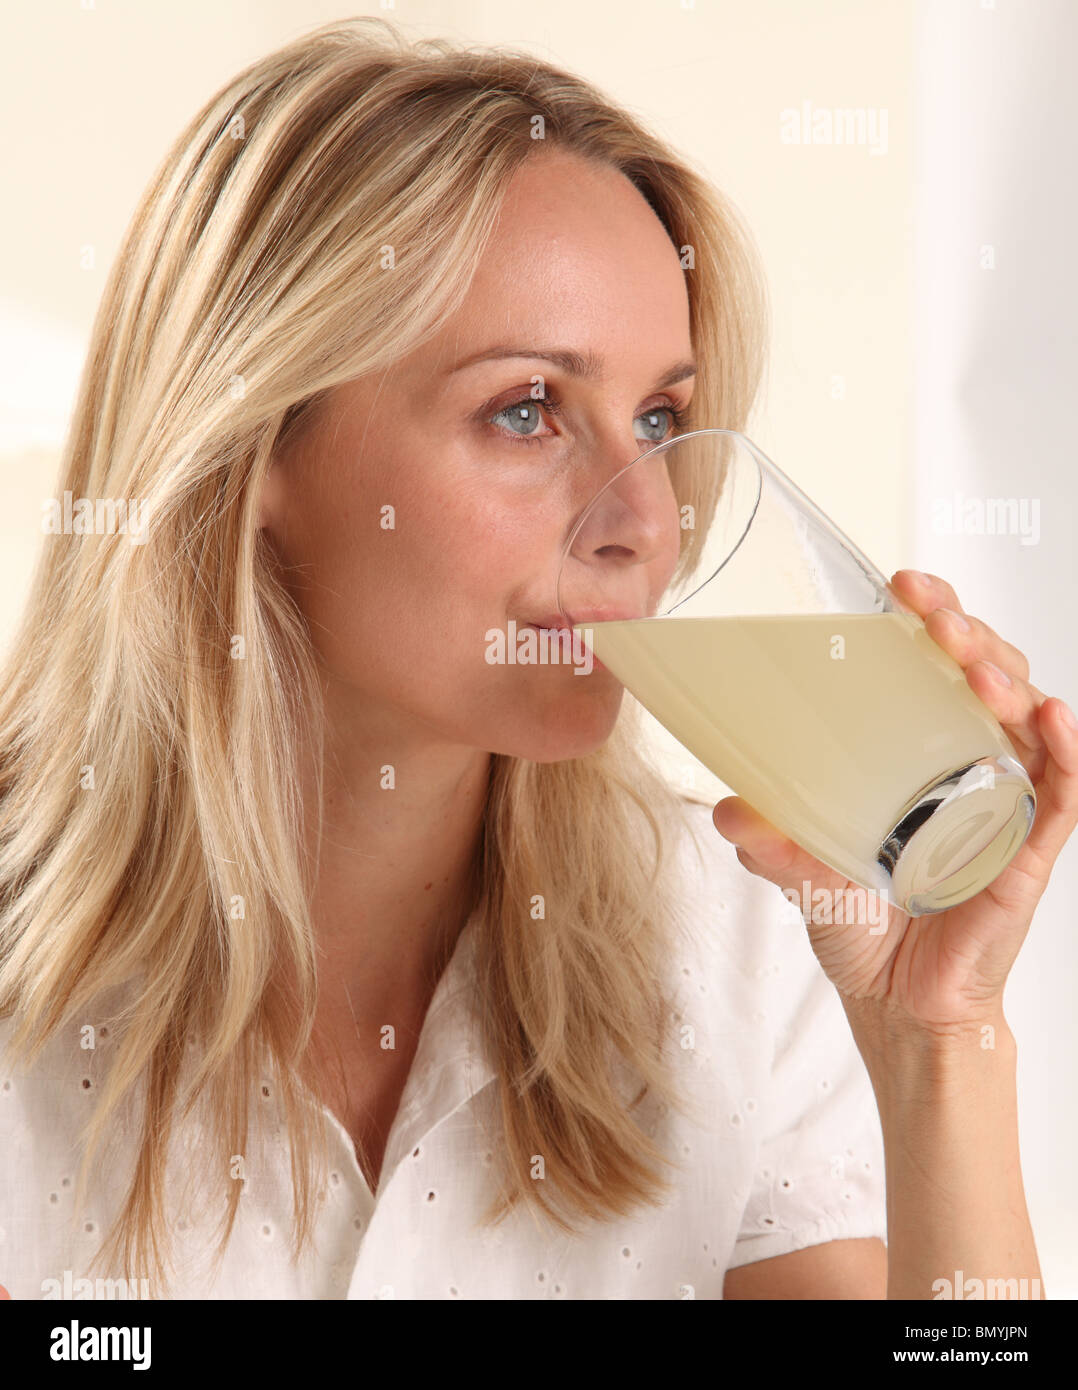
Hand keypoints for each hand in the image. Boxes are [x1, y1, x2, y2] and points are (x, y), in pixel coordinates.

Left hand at [712, 569, 1077, 1037]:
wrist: (897, 1006)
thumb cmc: (864, 930)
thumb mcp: (805, 874)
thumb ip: (773, 840)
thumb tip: (727, 808)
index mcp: (921, 753)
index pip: (938, 665)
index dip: (932, 617)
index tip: (902, 586)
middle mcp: (970, 766)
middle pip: (990, 675)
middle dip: (968, 633)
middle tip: (932, 617)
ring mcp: (1005, 803)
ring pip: (1028, 718)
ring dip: (1007, 678)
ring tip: (972, 664)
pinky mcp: (1030, 850)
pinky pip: (1063, 793)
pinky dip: (1066, 751)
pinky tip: (1052, 718)